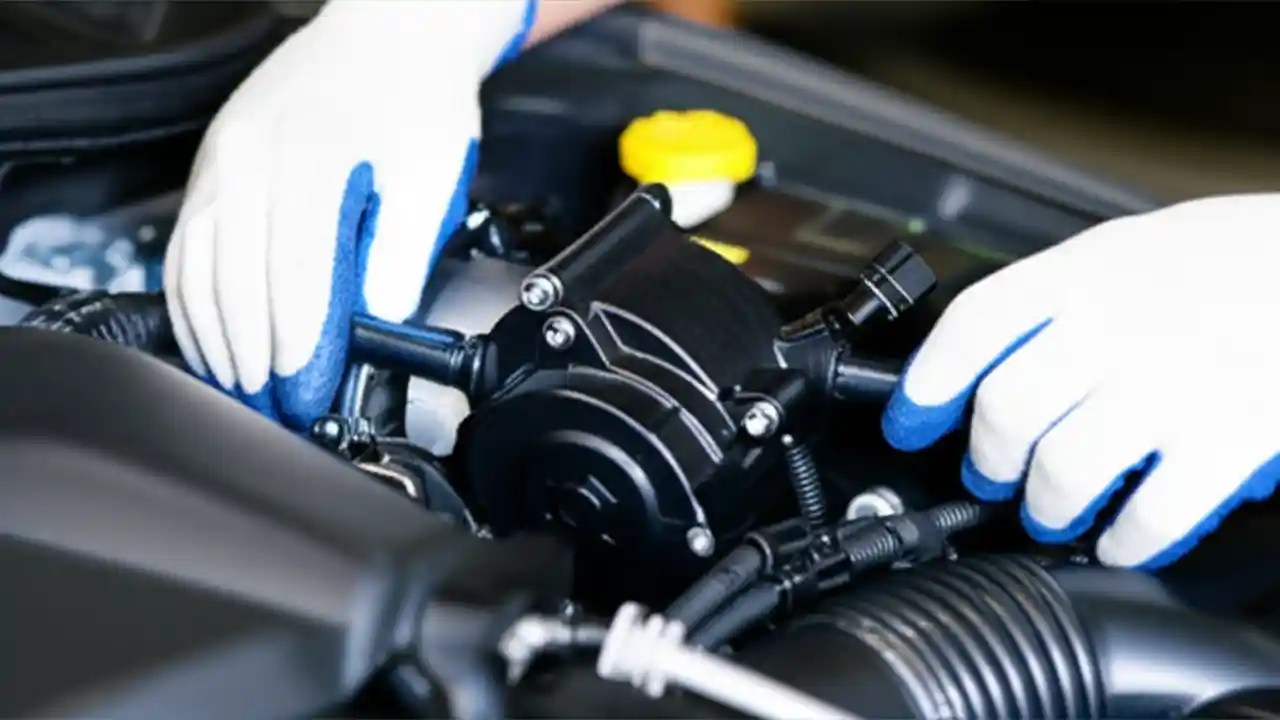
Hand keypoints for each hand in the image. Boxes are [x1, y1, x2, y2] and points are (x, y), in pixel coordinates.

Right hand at [163, 0, 533, 429]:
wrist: (390, 35)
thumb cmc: (416, 98)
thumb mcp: (430, 178)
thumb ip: (398, 259)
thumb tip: (375, 327)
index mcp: (311, 162)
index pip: (296, 280)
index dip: (302, 350)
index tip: (310, 395)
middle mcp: (249, 161)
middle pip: (236, 284)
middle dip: (257, 361)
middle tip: (277, 409)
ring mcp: (221, 162)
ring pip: (198, 271)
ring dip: (217, 341)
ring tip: (242, 390)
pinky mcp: (212, 168)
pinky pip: (186, 248)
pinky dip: (194, 303)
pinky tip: (213, 338)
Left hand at [882, 194, 1279, 568]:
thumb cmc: (1225, 259)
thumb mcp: (1125, 251)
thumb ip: (1054, 303)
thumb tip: (982, 364)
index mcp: (1082, 274)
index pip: (974, 328)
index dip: (927, 385)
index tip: (911, 422)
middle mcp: (1117, 327)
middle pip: (1007, 412)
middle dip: (989, 461)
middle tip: (991, 476)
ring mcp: (1174, 383)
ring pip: (1064, 471)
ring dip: (1046, 508)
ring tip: (1050, 513)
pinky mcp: (1235, 434)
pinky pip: (1154, 512)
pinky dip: (1127, 541)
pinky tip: (1121, 540)